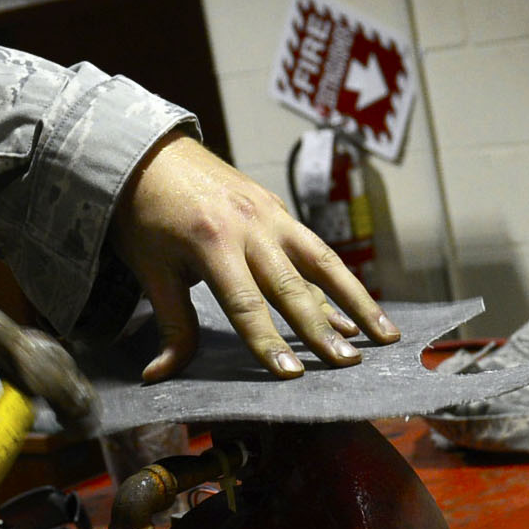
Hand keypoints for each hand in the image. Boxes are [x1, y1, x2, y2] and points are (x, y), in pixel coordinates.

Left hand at [111, 133, 397, 380]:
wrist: (149, 152)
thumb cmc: (144, 215)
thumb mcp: (151, 269)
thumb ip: (170, 324)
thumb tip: (158, 376)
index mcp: (211, 241)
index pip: (245, 303)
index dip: (268, 341)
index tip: (291, 374)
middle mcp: (249, 226)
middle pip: (292, 286)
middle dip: (322, 329)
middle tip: (348, 364)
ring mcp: (270, 214)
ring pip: (322, 262)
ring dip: (356, 301)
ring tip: (384, 336)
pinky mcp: (279, 209)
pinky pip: (315, 249)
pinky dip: (339, 281)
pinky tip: (358, 310)